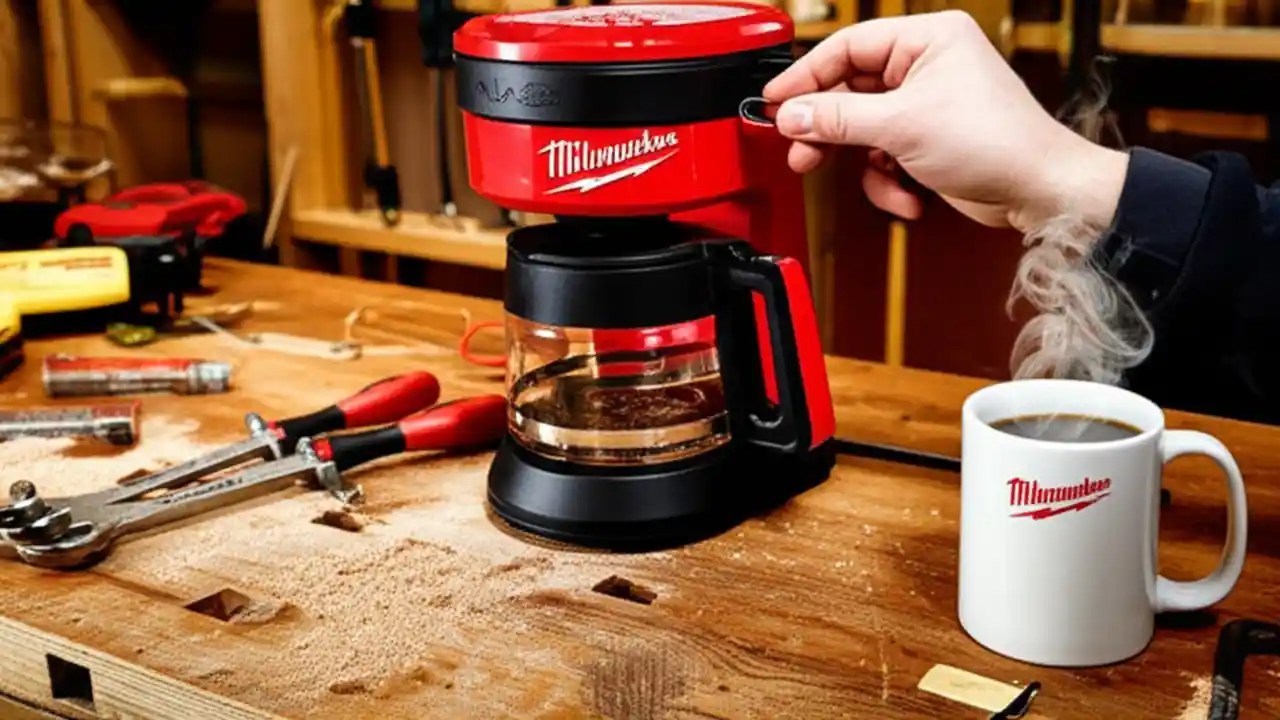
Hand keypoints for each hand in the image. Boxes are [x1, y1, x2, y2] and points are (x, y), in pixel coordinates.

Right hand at [764, 10, 1128, 232]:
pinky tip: (906, 194)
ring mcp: (926, 104)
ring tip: (867, 178)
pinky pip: (883, 155)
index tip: (774, 102)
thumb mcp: (902, 125)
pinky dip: (888, 181)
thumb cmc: (999, 142)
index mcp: (927, 38)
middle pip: (850, 90)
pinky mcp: (928, 140)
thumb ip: (837, 118)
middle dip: (829, 127)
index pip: (848, 47)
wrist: (1040, 190)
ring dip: (861, 161)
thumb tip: (790, 115)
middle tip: (801, 148)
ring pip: (863, 129)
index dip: (806, 76)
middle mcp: (927, 65)